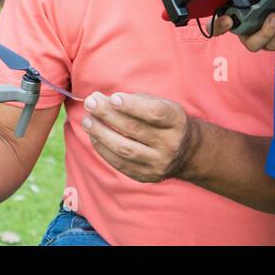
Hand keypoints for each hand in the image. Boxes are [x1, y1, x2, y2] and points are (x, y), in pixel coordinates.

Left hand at [81, 92, 199, 182]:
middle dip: (108, 115)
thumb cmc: (166, 121)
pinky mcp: (147, 176)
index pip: (154, 113)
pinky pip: (121, 164)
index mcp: (177, 121)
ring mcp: (159, 163)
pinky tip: (94, 137)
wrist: (186, 152)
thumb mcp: (162, 104)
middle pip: (135, 129)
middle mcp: (170, 144)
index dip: (132, 105)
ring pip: (125, 149)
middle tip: (90, 103)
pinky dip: (104, 150)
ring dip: (102, 134)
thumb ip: (137, 100)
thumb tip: (104, 100)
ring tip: (87, 121)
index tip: (112, 98)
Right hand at [212, 6, 274, 50]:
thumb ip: (220, 22)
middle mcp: (262, 42)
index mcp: (247, 38)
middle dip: (273, 30)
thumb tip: (225, 21)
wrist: (264, 8)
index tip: (252, 23)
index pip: (249, 41)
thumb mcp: (229, 15)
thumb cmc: (245, 14)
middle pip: (269, 43)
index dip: (250, 34)